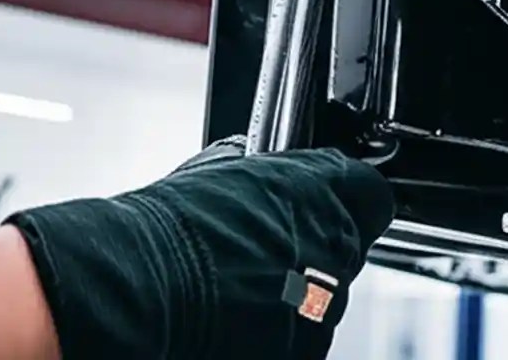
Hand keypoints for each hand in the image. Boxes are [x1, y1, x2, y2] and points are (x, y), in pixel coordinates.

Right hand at [6, 138, 394, 359]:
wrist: (135, 290)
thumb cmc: (166, 231)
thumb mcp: (218, 171)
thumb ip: (263, 173)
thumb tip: (257, 166)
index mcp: (325, 194)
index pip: (371, 194)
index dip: (346, 199)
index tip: (323, 206)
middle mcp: (336, 249)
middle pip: (346, 248)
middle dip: (313, 250)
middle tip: (260, 252)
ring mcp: (324, 306)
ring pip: (325, 299)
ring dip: (294, 295)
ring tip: (235, 290)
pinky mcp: (304, 351)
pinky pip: (302, 338)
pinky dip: (276, 334)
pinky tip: (233, 322)